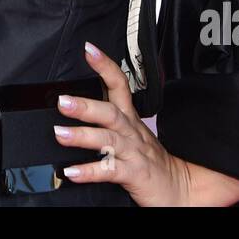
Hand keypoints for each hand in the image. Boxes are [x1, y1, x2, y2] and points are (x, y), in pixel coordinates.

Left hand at [51, 41, 193, 205]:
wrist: (179, 188)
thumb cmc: (149, 161)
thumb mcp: (131, 135)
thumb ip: (107, 121)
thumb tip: (76, 105)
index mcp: (130, 118)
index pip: (120, 85)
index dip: (105, 66)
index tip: (88, 49)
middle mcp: (131, 132)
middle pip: (110, 112)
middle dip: (86, 105)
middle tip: (62, 101)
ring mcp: (134, 153)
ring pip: (109, 139)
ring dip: (83, 136)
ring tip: (59, 134)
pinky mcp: (135, 175)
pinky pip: (110, 171)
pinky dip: (90, 171)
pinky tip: (72, 172)